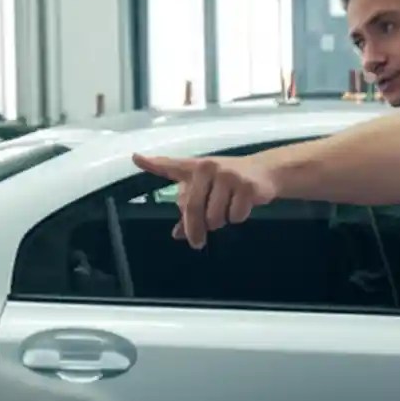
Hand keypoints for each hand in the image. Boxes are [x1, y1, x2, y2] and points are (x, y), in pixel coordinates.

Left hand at [132, 153, 277, 248]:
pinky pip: (234, 216)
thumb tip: (177, 234)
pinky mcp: (245, 185)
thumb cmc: (228, 183)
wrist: (264, 172)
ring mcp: (227, 175)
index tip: (135, 158)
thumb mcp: (208, 192)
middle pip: (192, 209)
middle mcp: (207, 168)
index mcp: (194, 168)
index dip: (152, 163)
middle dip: (195, 230)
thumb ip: (190, 212)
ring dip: (220, 222)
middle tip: (197, 242)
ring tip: (227, 208)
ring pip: (214, 217)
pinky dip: (237, 217)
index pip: (170, 165)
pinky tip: (243, 205)